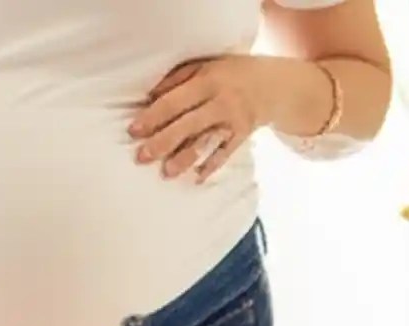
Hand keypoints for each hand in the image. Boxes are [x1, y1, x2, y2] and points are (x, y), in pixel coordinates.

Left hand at [128, 55, 280, 183]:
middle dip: (164, 141)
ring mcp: (234, 121)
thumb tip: (149, 97)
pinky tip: (197, 179)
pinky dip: (212, 166)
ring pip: (207, 142)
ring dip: (186, 158)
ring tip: (167, 173)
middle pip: (189, 124)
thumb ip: (177, 78)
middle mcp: (222, 101)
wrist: (274, 84)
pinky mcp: (243, 136)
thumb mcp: (204, 65)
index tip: (134, 130)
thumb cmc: (229, 73)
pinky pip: (226, 153)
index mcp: (208, 80)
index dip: (153, 117)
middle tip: (142, 156)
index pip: (175, 101)